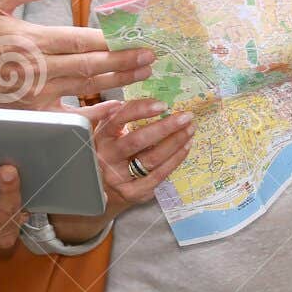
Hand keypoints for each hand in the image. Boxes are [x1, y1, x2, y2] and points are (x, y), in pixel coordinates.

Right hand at [0, 0, 153, 106]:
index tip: (135, 34)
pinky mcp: (34, 114)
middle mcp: (38, 69)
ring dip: (120, 81)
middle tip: (152, 56)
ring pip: (87, 88)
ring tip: (145, 75)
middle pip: (93, 64)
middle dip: (126, 59)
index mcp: (32, 39)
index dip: (112, 38)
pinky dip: (97, 113)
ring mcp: (37, 95)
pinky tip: (117, 107)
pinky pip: (72, 117)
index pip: (81, 38)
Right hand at [76, 98, 194, 218]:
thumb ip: (121, 115)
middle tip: (185, 117)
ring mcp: (119, 177)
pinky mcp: (133, 192)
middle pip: (137, 140)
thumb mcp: (110, 132)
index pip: (119, 119)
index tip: (162, 105)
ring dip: (175, 142)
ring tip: (190, 129)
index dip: (141, 110)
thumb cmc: (112, 151)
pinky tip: (185, 147)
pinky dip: (175, 159)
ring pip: (152, 158)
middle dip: (165, 127)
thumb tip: (148, 100)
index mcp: (101, 136)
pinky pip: (159, 174)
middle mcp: (107, 157)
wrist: (102, 189)